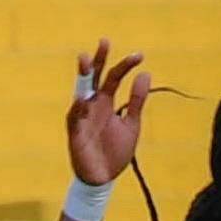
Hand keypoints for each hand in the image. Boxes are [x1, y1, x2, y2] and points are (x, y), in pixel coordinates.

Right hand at [67, 37, 151, 189]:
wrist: (103, 179)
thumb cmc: (115, 151)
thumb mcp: (132, 124)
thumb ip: (137, 100)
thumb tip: (145, 73)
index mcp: (106, 102)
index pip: (113, 77)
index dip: (125, 65)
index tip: (139, 56)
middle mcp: (93, 105)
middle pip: (93, 77)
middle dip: (98, 60)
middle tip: (105, 41)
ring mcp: (82, 117)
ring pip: (80, 92)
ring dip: (81, 76)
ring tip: (84, 58)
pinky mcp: (75, 133)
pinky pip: (74, 118)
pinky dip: (77, 108)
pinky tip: (82, 97)